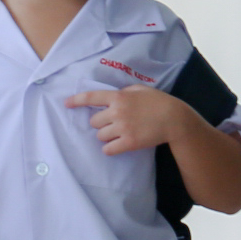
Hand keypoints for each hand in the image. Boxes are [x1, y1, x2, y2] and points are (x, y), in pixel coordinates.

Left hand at [65, 87, 187, 157]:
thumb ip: (124, 92)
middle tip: (114, 124)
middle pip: (94, 122)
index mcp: (119, 96)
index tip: (66, 103)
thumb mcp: (140, 90)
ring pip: (100, 136)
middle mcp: (117, 112)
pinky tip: (118, 145)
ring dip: (106, 137)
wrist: (174, 119)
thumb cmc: (158, 102)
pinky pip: (108, 149)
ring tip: (119, 134)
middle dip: (101, 124)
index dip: (77, 100)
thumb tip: (112, 97)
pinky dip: (110, 149)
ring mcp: (122, 128)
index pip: (92, 97)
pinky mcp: (128, 142)